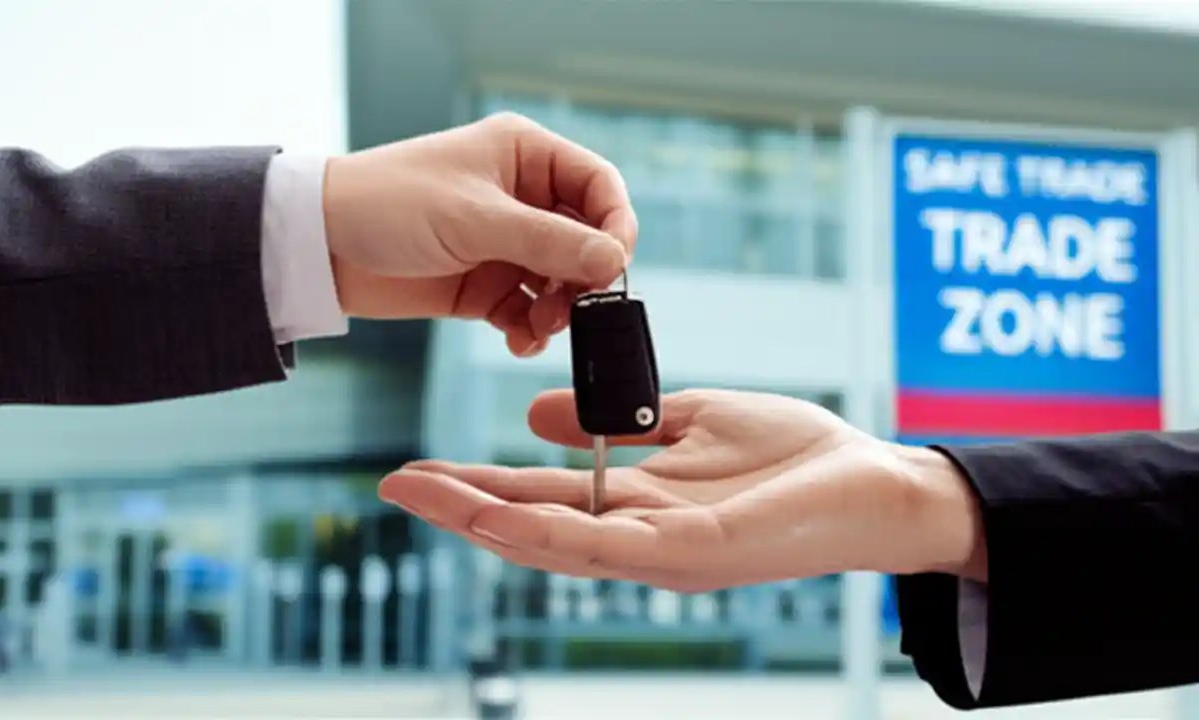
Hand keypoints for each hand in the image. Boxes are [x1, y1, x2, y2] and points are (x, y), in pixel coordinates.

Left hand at [323, 112, 635, 356]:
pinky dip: (530, 329)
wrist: (320, 247)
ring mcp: (505, 243)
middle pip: (587, 239)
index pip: (599, 186)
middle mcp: (522, 197)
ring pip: (562, 281)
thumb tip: (615, 261)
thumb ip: (550, 241)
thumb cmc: (389, 205)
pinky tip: (518, 341)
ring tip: (538, 327)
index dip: (616, 225)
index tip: (613, 267)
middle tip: (575, 309)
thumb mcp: (475, 220)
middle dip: (585, 278)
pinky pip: (529, 310)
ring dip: (560, 309)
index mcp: (525, 156)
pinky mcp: (484, 285)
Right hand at [379, 389, 987, 591]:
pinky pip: (607, 545)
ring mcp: (659, 551)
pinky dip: (549, 534)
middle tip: (393, 485)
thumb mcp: (691, 417)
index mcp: (635, 500)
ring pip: (553, 541)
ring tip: (425, 496)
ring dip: (486, 521)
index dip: (477, 481)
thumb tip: (538, 416)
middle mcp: (635, 534)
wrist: (872, 480)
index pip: (539, 493)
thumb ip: (619, 421)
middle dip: (460, 505)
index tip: (420, 466)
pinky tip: (502, 520)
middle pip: (530, 523)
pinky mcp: (691, 555)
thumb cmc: (794, 454)